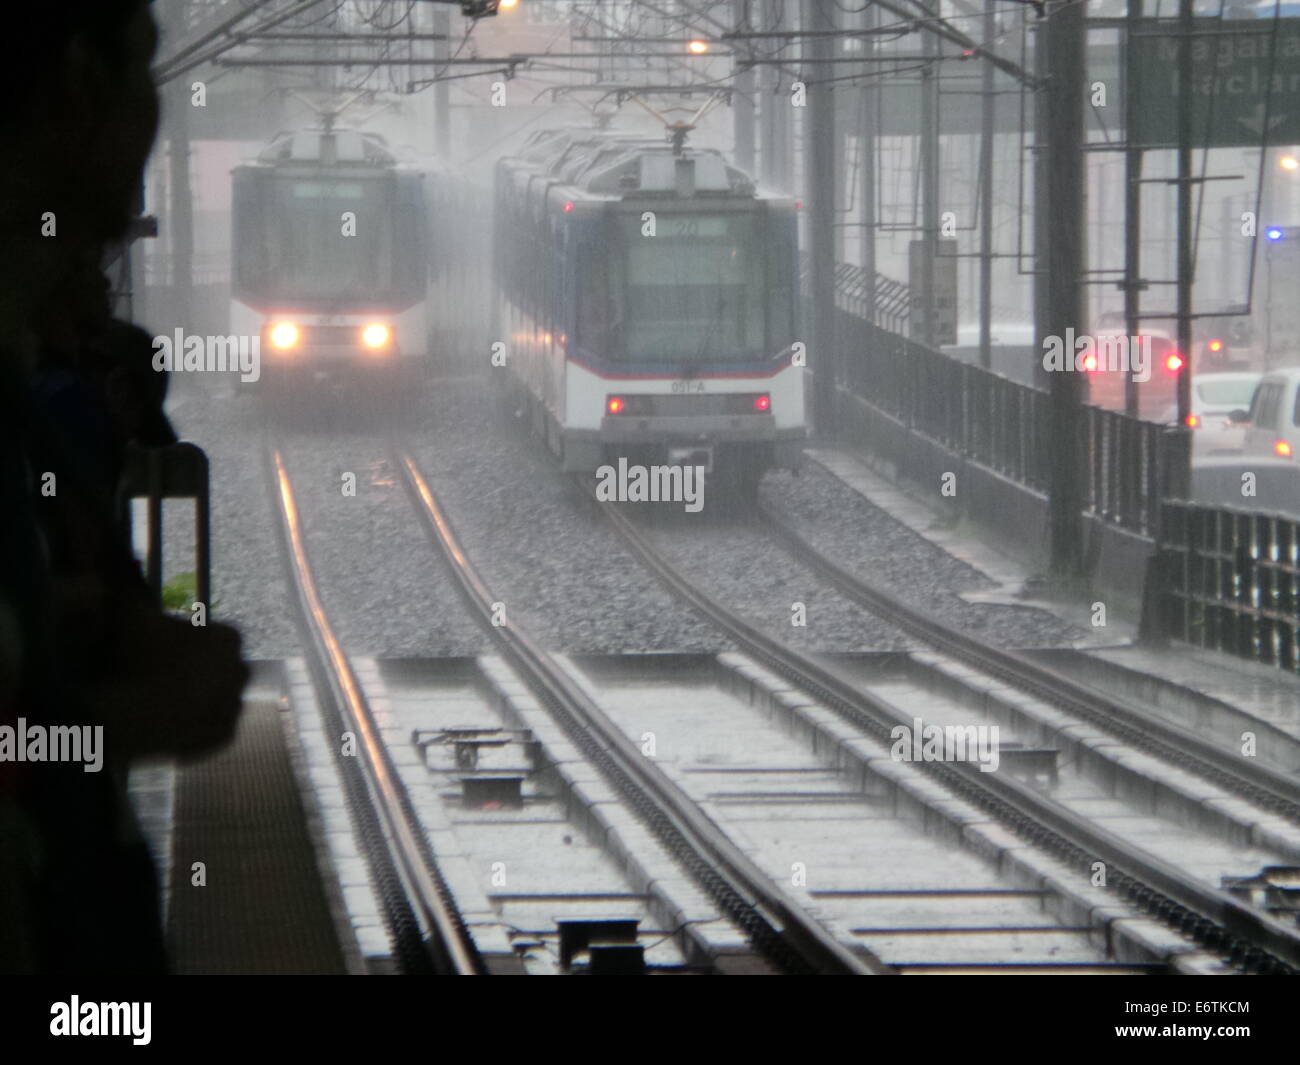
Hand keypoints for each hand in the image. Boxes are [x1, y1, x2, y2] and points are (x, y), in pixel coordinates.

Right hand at [85, 603, 249, 762]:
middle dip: (198, 670)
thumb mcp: (132, 613)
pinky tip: (168, 726)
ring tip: (161, 702)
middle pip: (219, 667)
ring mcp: (235, 706)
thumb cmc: (138, 657)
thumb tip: (121, 569)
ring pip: (216, 699)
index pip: (214, 635)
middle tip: (161, 676)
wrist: (134, 714)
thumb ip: (134, 590)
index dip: (187, 641)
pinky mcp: (225, 738)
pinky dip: (194, 730)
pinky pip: (210, 731)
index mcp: (230, 637)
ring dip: (196, 700)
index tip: (163, 650)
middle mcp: (243, 670)